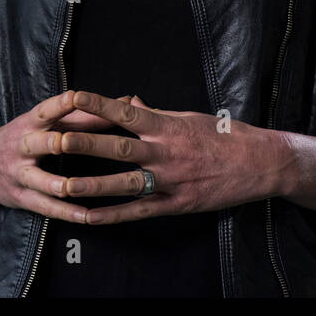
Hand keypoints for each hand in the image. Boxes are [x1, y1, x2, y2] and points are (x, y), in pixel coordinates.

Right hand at [0, 91, 136, 223]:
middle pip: (39, 142)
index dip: (60, 104)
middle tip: (70, 142)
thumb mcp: (45, 122)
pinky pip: (44, 207)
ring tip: (75, 187)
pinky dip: (66, 212)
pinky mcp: (20, 197)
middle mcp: (22, 146)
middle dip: (54, 142)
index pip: (45, 110)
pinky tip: (87, 216)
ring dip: (58, 183)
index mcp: (30, 122)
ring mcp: (19, 173)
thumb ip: (84, 114)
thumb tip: (126, 101)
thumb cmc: (25, 136)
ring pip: (38, 179)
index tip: (76, 95)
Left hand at [54, 90, 288, 224]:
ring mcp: (171, 180)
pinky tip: (90, 218)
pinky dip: (114, 216)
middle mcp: (167, 153)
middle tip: (56, 141)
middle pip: (120, 148)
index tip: (73, 97)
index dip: (99, 105)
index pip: (127, 112)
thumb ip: (156, 113)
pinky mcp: (177, 204)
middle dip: (87, 145)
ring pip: (126, 184)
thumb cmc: (224, 135)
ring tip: (64, 186)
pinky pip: (140, 211)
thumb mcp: (189, 117)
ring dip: (94, 186)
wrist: (260, 163)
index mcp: (168, 127)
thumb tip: (130, 101)